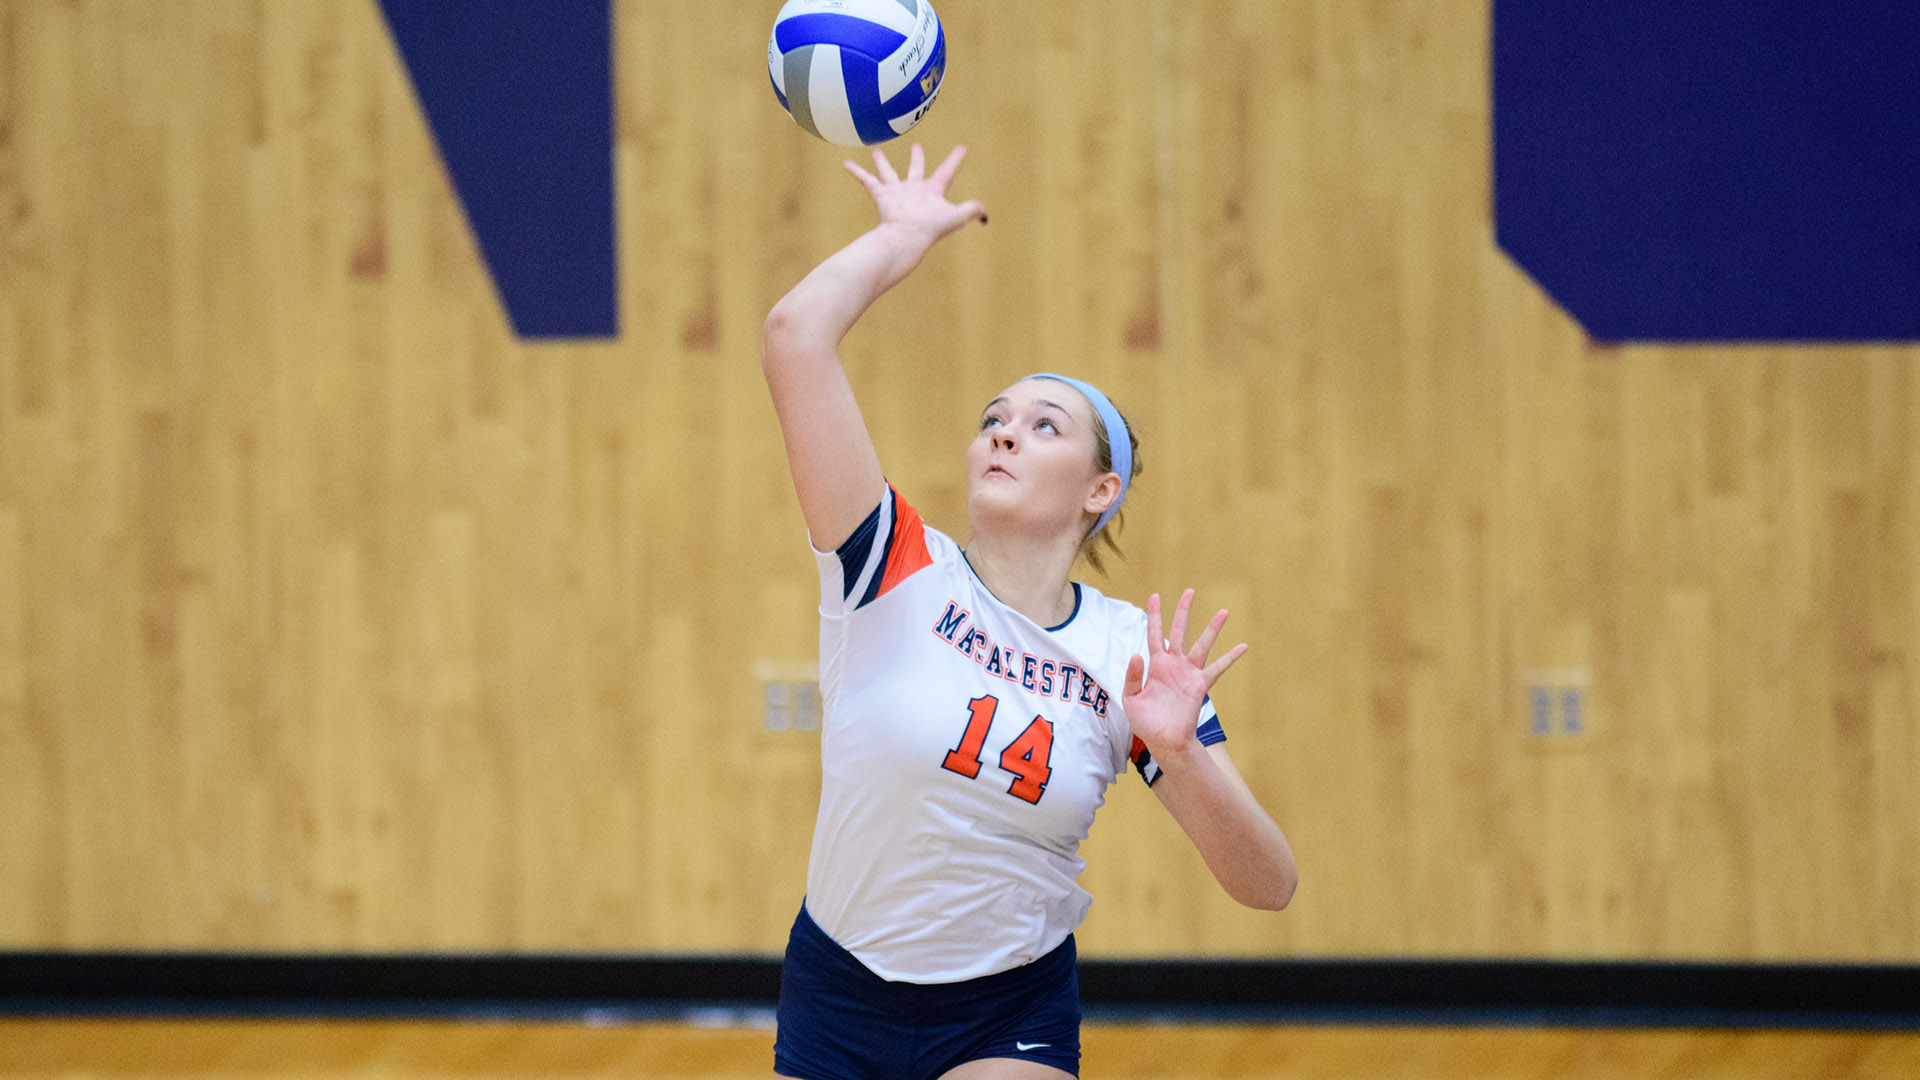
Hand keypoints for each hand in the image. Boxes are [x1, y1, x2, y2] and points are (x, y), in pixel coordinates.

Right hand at [843, 143, 987, 245]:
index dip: (955, 160)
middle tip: (916, 147)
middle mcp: (914, 190)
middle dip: (916, 158)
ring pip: (888, 172)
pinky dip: (857, 172)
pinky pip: (867, 180)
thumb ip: (973, 211)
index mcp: (932, 192)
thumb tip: (986, 217)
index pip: (947, 172)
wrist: (906, 237)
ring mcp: (897, 192)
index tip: (962, 148)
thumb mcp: (956, 216)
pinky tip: (846, 163)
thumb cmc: (931, 227)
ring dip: (882, 162)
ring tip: (876, 150)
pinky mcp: (882, 195)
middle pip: (916, 169)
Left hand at [1122, 589, 1248, 755]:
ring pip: (1202, 644)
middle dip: (1183, 611)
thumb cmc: (1146, 722)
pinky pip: (1218, 668)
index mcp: (1156, 665)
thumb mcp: (1131, 698)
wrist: (1164, 741)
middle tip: (1190, 591)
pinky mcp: (1200, 685)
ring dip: (1212, 628)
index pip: (1154, 633)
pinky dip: (1230, 657)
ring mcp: (1188, 673)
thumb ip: (1133, 677)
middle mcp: (1174, 665)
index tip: (1155, 595)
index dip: (1154, 615)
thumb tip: (1137, 654)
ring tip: (1223, 611)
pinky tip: (1243, 646)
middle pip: (1179, 631)